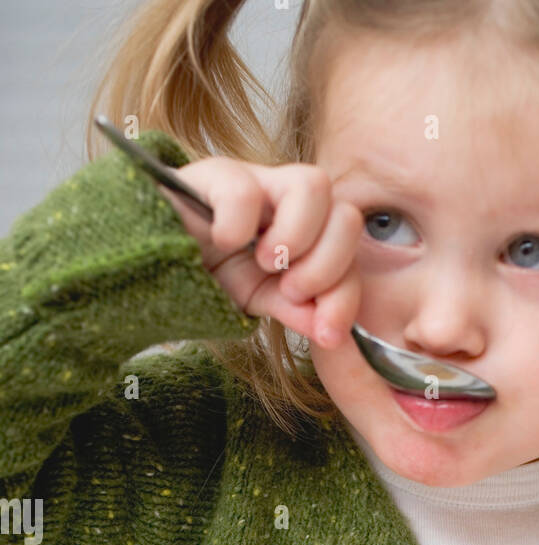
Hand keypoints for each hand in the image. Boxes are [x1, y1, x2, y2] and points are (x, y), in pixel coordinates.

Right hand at [158, 157, 363, 345]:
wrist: (144, 261)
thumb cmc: (201, 274)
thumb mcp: (255, 300)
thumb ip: (295, 311)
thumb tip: (331, 331)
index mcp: (305, 234)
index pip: (351, 255)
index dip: (346, 295)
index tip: (326, 331)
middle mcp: (288, 202)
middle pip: (347, 216)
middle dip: (325, 266)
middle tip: (287, 288)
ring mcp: (256, 181)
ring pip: (315, 184)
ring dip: (296, 237)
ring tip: (261, 261)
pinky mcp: (214, 173)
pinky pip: (244, 188)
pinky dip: (237, 225)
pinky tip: (221, 242)